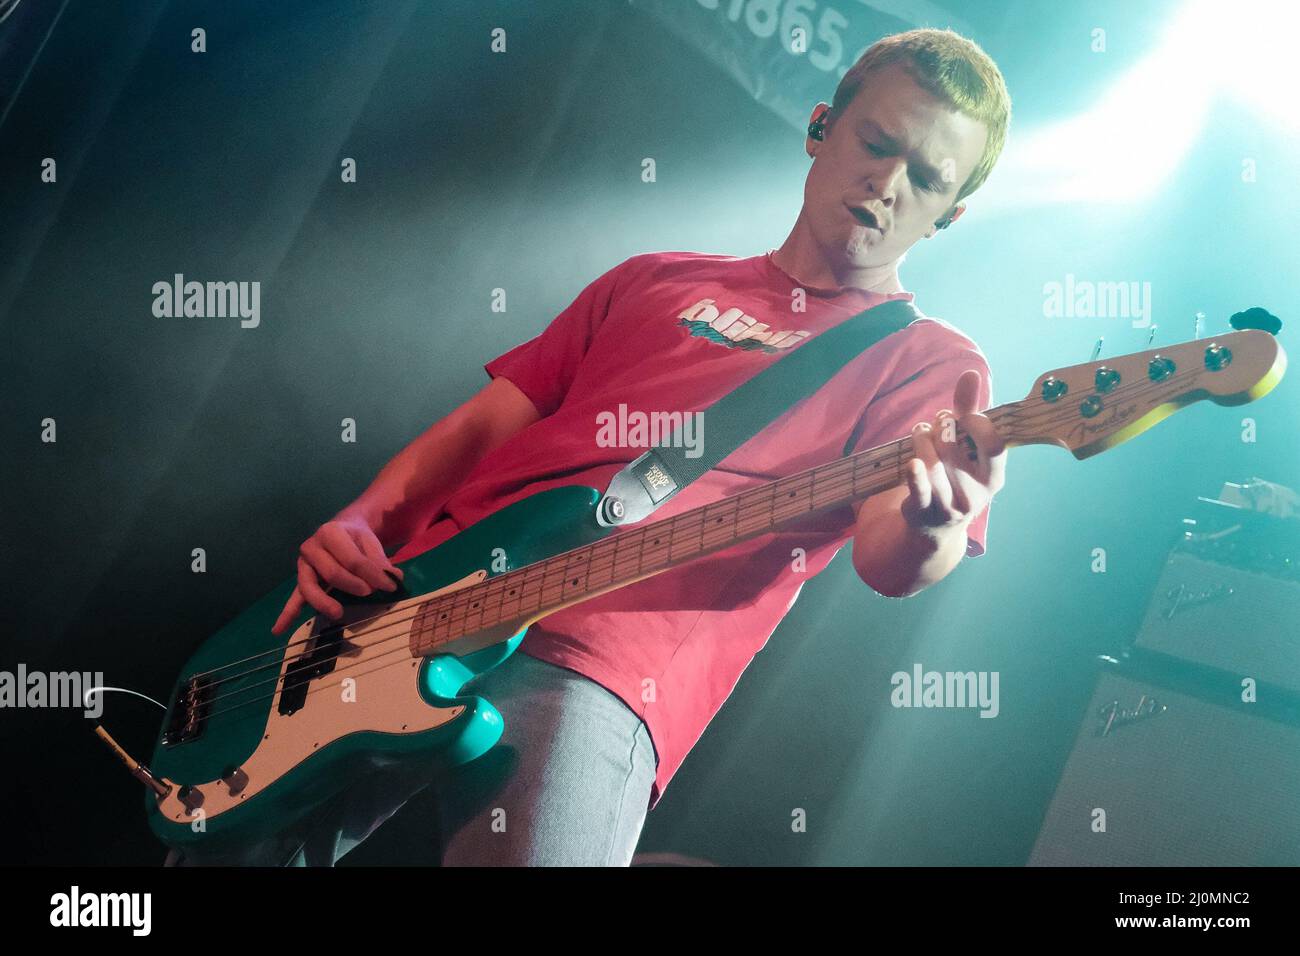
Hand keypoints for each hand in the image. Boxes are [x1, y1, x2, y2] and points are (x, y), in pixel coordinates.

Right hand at [271, 515, 403, 634]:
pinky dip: (287, 614)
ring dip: (323, 602)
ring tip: (338, 613)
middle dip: (352, 585)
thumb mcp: (370, 542)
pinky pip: (294, 597)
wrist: (340, 530)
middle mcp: (312, 547)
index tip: (390, 586)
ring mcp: (304, 565)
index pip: (352, 559)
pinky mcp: (302, 580)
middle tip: (369, 593)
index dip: (372, 575)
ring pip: (308, 587)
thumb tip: (393, 578)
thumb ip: (380, 560)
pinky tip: (278, 630)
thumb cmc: (356, 538)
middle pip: (331, 573)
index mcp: (330, 533)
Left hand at [901, 368, 1005, 538]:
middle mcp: (977, 494)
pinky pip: (920, 490)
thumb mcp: (967, 447)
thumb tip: (971, 373)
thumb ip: (969, 410)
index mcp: (994, 477)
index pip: (994, 447)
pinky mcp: (925, 512)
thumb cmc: (956, 474)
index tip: (964, 415)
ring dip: (922, 440)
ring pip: (934, 465)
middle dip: (941, 429)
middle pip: (955, 450)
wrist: (937, 527)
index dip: (978, 425)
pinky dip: (916, 474)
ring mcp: (951, 506)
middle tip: (935, 423)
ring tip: (919, 432)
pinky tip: (912, 461)